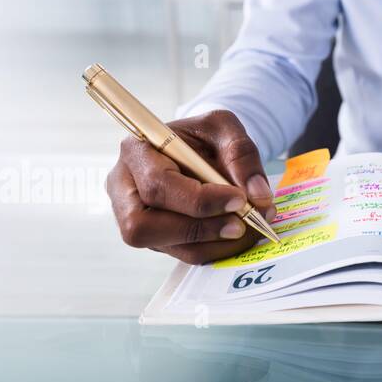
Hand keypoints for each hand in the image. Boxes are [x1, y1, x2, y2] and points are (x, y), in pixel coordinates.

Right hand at [105, 110, 275, 263]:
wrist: (196, 151)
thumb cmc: (202, 137)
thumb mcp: (223, 128)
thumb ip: (241, 154)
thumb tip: (257, 196)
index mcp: (135, 151)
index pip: (157, 184)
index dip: (199, 199)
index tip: (240, 199)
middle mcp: (124, 189)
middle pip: (142, 226)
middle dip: (198, 229)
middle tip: (241, 223)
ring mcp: (133, 217)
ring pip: (165, 246)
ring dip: (213, 243)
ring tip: (249, 228)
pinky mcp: (155, 237)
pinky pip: (183, 253)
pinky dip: (216, 248)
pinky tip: (238, 234)